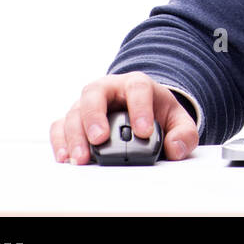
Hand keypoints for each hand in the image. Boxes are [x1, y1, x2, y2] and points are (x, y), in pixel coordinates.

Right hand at [50, 71, 198, 163]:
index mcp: (136, 84)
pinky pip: (60, 126)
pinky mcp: (74, 120)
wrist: (142, 113)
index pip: (137, 88)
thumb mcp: (177, 121)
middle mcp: (108, 90)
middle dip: (95, 117)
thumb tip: (176, 147)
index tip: (144, 131)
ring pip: (75, 111)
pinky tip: (66, 157)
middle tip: (100, 139)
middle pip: (95, 93)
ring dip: (76, 135)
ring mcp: (88, 104)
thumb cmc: (157, 113)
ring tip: (82, 158)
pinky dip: (60, 141)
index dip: (140, 108)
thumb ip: (184, 133)